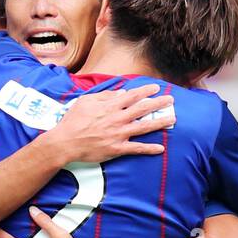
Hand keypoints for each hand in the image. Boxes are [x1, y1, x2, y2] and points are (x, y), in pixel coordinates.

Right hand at [46, 83, 172, 164]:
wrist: (65, 142)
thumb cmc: (73, 121)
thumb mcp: (86, 101)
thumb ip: (104, 96)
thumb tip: (121, 93)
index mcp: (110, 106)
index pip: (132, 96)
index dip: (145, 91)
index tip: (156, 88)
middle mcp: (117, 119)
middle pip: (143, 109)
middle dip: (158, 103)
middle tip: (171, 100)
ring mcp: (119, 134)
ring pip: (144, 127)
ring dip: (160, 122)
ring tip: (172, 119)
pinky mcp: (117, 149)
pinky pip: (136, 149)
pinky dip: (149, 149)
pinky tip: (161, 148)